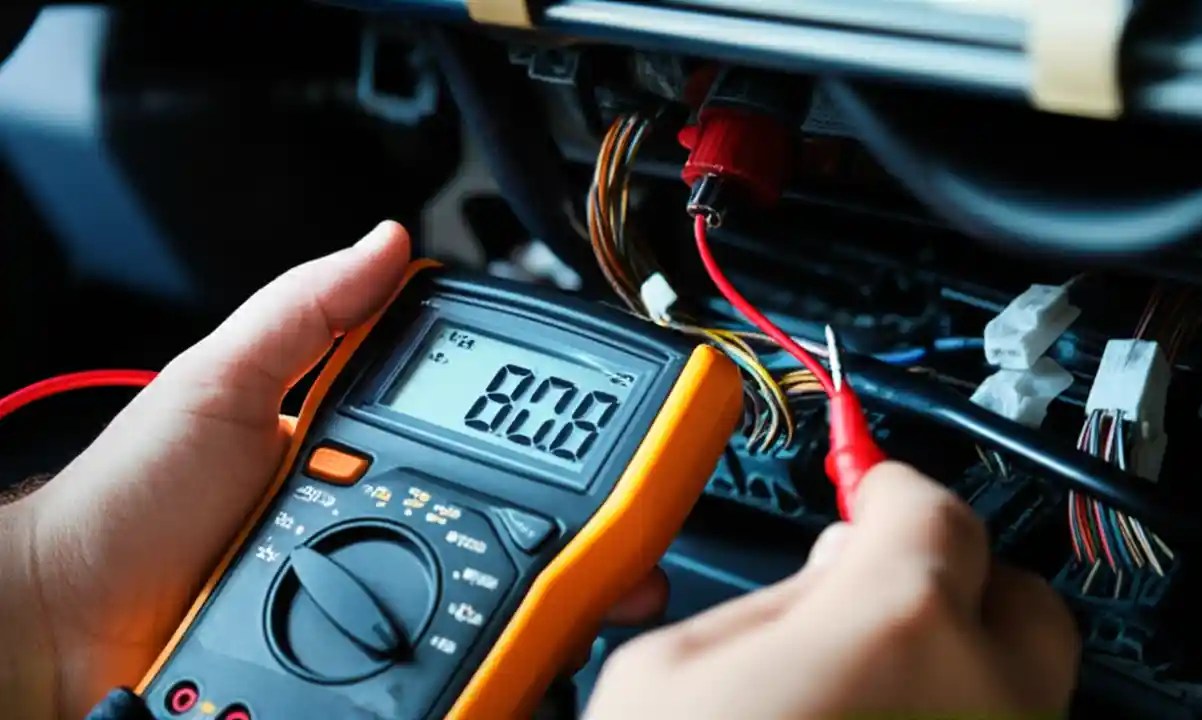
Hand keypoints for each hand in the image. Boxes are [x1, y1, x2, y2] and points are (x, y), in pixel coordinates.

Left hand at [0, 222, 663, 718]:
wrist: (71, 623)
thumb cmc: (135, 501)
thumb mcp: (225, 383)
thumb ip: (305, 313)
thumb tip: (384, 240)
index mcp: (373, 456)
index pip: (488, 447)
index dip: (559, 446)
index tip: (613, 442)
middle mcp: (390, 531)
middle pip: (515, 536)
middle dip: (589, 541)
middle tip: (633, 546)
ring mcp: (382, 607)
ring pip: (497, 609)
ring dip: (562, 604)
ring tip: (610, 597)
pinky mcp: (364, 671)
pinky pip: (445, 666)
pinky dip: (499, 665)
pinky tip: (539, 654)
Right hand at [587, 462, 1079, 718]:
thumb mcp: (668, 666)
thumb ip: (768, 598)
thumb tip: (824, 574)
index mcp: (897, 624)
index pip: (926, 503)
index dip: (881, 485)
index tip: (864, 490)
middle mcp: (985, 699)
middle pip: (1014, 590)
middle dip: (948, 573)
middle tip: (876, 587)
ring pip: (1021, 682)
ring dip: (957, 657)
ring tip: (868, 683)